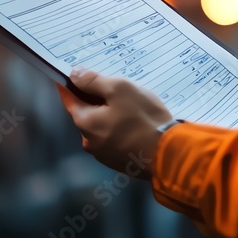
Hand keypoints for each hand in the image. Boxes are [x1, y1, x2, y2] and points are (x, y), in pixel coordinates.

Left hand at [57, 69, 173, 178]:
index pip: (69, 99)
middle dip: (95, 101)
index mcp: (85, 123)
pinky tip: (134, 124)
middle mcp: (88, 142)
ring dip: (108, 116)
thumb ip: (94, 81)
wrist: (169, 154)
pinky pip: (112, 139)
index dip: (71, 85)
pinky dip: (118, 129)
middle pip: (86, 114)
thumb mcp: (120, 89)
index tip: (76, 75)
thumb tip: (73, 75)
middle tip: (114, 89)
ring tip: (128, 106)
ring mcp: (104, 155)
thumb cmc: (142, 118)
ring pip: (100, 127)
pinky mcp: (119, 162)